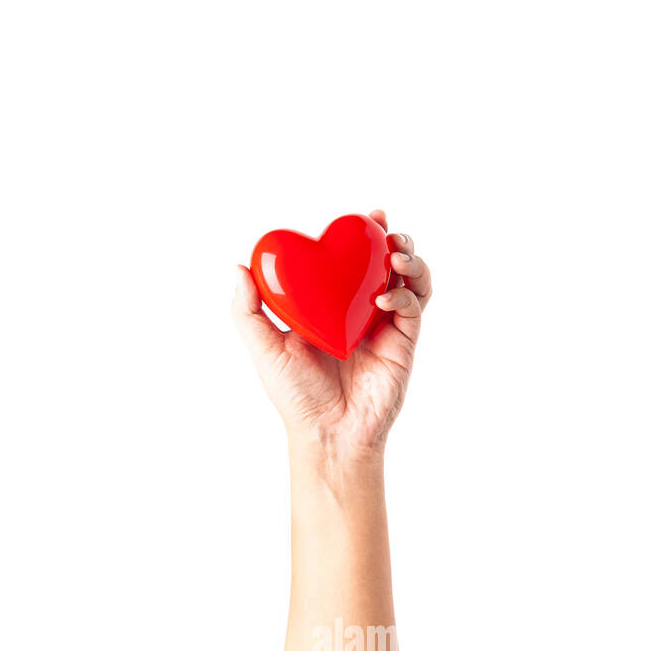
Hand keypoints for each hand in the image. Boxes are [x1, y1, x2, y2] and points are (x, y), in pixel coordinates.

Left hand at [232, 210, 430, 456]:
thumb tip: (238, 267)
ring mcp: (384, 325)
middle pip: (385, 263)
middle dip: (390, 238)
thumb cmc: (295, 395)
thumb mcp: (264, 348)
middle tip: (382, 227)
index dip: (356, 236)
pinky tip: (384, 295)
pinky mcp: (403, 341)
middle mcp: (360, 311)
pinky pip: (412, 306)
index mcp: (330, 307)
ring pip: (409, 279)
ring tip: (395, 253)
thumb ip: (249, 310)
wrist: (328, 433)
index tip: (358, 217)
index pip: (347, 262)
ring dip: (408, 258)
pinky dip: (403, 292)